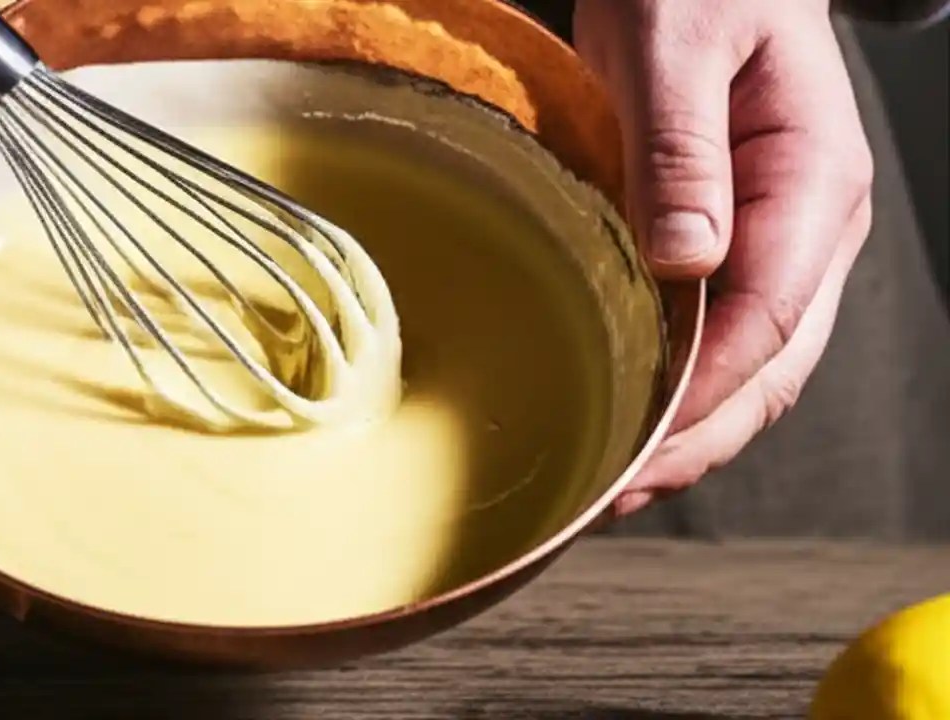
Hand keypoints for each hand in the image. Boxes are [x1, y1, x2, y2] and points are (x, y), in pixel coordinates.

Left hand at [574, 0, 874, 517]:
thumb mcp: (675, 45)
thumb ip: (681, 148)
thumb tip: (686, 260)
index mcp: (811, 180)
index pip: (769, 316)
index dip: (707, 393)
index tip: (641, 446)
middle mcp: (809, 227)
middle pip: (771, 366)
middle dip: (698, 439)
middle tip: (617, 495)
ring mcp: (779, 243)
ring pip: (754, 368)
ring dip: (692, 434)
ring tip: (619, 488)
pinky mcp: (736, 247)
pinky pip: (721, 338)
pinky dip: (683, 394)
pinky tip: (634, 426)